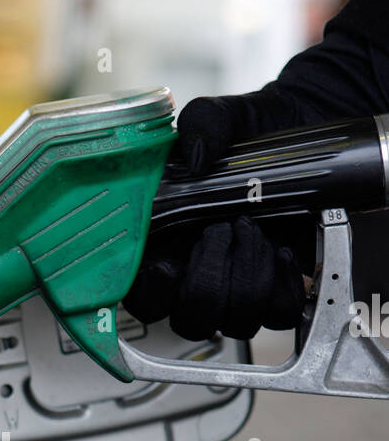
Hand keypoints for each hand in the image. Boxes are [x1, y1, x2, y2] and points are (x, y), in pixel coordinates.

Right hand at [125, 92, 308, 338]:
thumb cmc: (248, 131)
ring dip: (249, 278)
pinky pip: (277, 314)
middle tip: (224, 229)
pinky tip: (282, 249)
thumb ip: (200, 125)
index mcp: (161, 244)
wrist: (301, 129)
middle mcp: (194, 275)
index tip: (166, 262)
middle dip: (209, 280)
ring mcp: (235, 289)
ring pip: (234, 322)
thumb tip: (196, 156)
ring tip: (257, 229)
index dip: (151, 291)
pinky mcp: (275, 291)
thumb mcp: (217, 117)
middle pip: (188, 321)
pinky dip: (282, 283)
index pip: (139, 297)